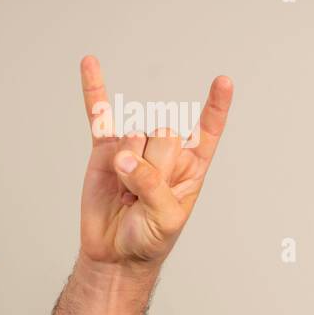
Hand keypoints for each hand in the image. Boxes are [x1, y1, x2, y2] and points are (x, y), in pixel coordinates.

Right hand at [78, 56, 232, 265]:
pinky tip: (90, 63)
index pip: (208, 130)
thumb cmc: (149, 237)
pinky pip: (99, 115)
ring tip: (126, 192)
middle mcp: (166, 151)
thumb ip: (152, 186)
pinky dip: (93, 89)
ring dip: (127, 165)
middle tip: (144, 195)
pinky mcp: (105, 149)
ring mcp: (135, 146)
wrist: (114, 251)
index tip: (223, 81)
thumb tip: (125, 158)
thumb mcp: (165, 219)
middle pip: (164, 133)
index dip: (215, 106)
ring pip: (135, 134)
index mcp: (191, 166)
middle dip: (152, 165)